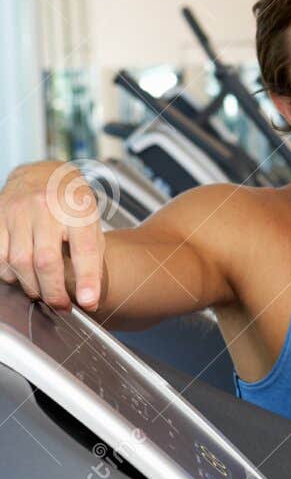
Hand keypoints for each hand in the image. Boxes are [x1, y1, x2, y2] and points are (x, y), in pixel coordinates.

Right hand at [0, 162, 104, 309]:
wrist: (43, 172)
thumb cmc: (71, 204)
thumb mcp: (91, 223)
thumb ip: (92, 257)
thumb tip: (89, 298)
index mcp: (77, 210)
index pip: (85, 249)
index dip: (87, 279)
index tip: (88, 302)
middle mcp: (46, 208)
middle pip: (46, 261)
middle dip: (54, 292)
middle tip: (61, 306)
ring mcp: (18, 211)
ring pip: (19, 261)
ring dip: (31, 286)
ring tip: (41, 291)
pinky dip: (10, 273)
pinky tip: (22, 276)